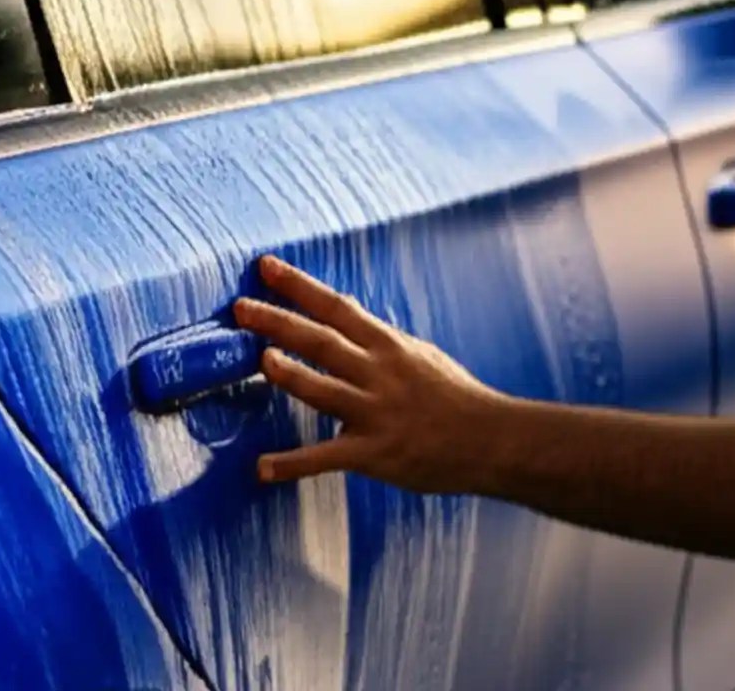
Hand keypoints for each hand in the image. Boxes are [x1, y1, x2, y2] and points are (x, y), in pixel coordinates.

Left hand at [234, 256, 508, 491]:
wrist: (494, 442)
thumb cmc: (454, 396)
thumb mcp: (418, 353)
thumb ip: (376, 335)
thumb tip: (344, 303)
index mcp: (387, 345)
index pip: (335, 306)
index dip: (298, 286)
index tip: (264, 266)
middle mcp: (378, 373)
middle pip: (320, 341)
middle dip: (278, 322)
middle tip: (241, 307)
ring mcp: (375, 413)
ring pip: (322, 389)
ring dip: (289, 374)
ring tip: (261, 359)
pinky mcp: (374, 453)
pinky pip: (325, 458)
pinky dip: (291, 464)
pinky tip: (262, 468)